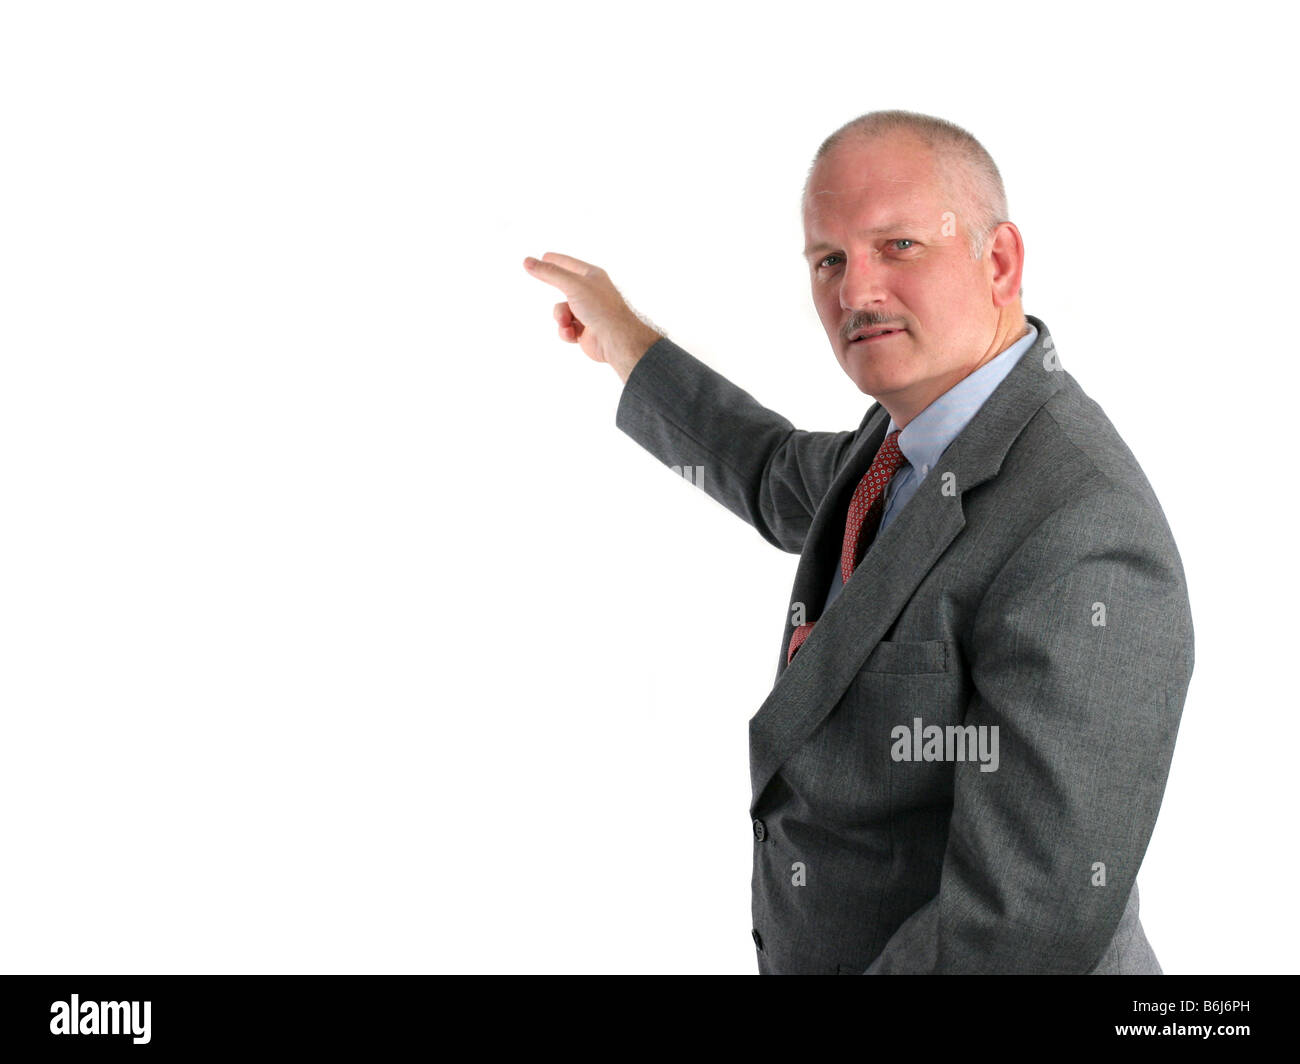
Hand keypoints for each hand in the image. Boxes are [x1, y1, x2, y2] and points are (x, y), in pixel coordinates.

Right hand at [523, 251, 662, 381]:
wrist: (614, 339)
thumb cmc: (600, 308)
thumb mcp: (572, 285)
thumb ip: (549, 273)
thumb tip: (528, 261)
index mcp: (592, 276)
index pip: (569, 264)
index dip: (557, 260)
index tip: (545, 256)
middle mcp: (591, 292)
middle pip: (563, 287)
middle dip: (554, 288)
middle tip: (536, 276)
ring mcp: (588, 312)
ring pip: (561, 311)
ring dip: (561, 317)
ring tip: (568, 323)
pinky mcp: (585, 330)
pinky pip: (566, 327)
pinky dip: (566, 331)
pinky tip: (573, 334)